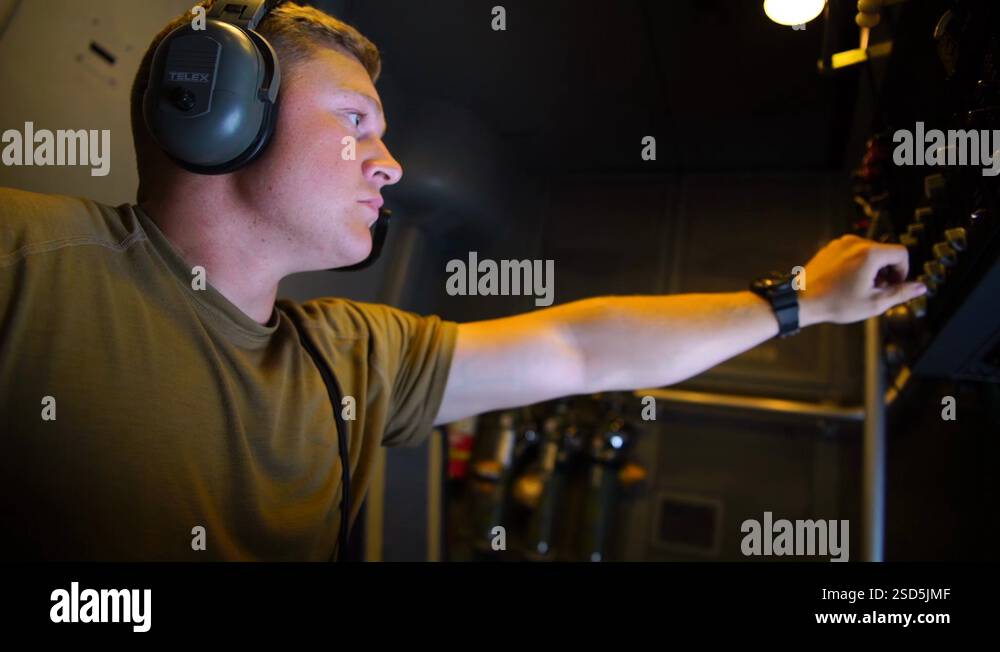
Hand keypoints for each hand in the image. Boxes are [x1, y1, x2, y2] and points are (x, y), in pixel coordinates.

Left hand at [798, 235, 927, 326]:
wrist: (802, 301)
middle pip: (886, 252)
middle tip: (876, 290)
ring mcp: (841, 243)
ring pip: (870, 252)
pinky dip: (858, 264)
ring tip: (861, 288)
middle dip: (887, 271)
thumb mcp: (874, 303)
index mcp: (870, 253)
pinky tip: (848, 282)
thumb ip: (901, 293)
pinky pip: (853, 252)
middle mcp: (856, 242)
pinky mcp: (831, 247)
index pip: (902, 253)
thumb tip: (921, 287)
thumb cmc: (836, 303)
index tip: (893, 286)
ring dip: (873, 268)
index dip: (903, 272)